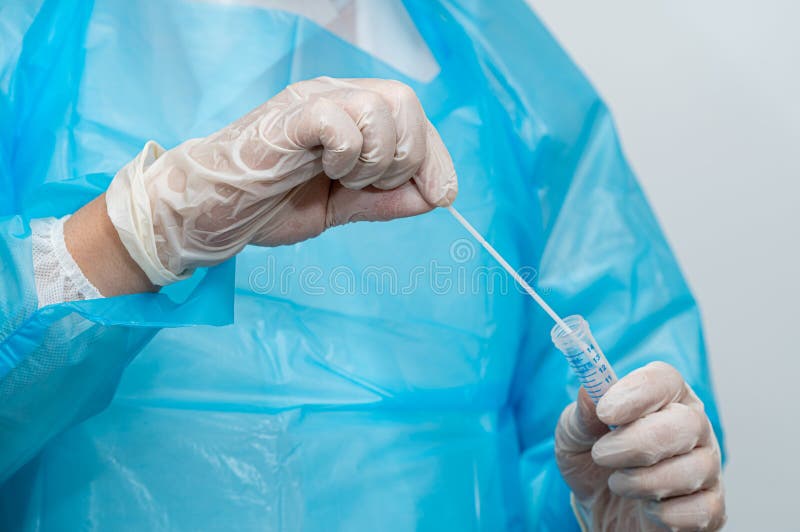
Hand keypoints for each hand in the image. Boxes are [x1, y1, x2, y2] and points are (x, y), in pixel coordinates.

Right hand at [105, 77, 457, 285]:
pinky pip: (341, 122)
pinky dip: (347, 155)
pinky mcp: (289, 119)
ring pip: (380, 106)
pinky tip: (324, 169)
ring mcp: (311, 102)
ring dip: (376, 158)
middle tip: (372, 186)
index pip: (413, 115)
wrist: (214, 215)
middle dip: (406, 155)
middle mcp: (335, 96)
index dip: (435, 156)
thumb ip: (388, 199)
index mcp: (350, 113)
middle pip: (405, 100)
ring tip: (343, 179)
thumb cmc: (271, 205)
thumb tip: (438, 195)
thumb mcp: (345, 207)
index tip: (440, 194)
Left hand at [555, 362, 725, 530]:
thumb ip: (581, 416)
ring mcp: (707, 466)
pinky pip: (700, 510)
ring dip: (644, 481)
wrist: (599, 510)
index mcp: (662, 396)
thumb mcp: (573, 436)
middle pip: (686, 423)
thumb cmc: (591, 461)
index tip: (606, 412)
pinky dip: (664, 513)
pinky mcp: (712, 506)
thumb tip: (588, 393)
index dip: (638, 393)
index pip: (665, 379)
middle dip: (638, 443)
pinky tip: (646, 508)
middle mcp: (692, 425)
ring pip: (694, 469)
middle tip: (602, 455)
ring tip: (617, 483)